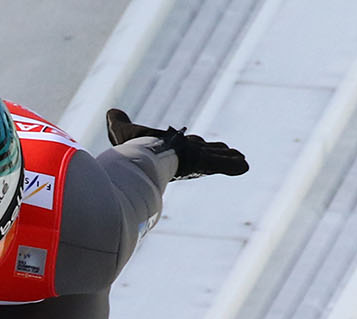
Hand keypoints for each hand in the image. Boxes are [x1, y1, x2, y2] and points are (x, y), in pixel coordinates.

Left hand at [106, 108, 248, 178]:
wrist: (141, 163)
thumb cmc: (131, 153)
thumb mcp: (124, 133)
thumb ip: (119, 124)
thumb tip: (111, 114)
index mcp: (169, 151)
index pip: (183, 147)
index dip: (192, 145)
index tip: (198, 143)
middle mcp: (184, 157)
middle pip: (204, 153)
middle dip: (216, 153)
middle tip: (228, 152)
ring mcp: (194, 161)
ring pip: (215, 159)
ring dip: (227, 159)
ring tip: (242, 160)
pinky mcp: (202, 164)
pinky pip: (221, 165)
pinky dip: (232, 166)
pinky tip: (244, 167)